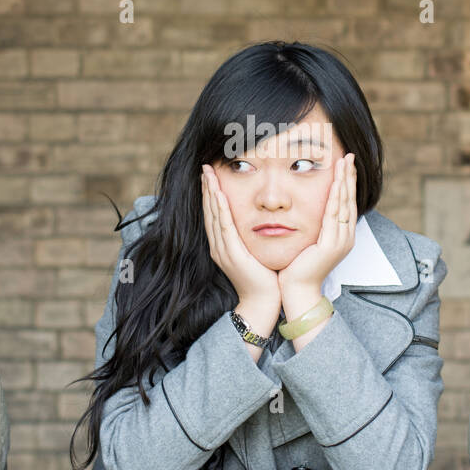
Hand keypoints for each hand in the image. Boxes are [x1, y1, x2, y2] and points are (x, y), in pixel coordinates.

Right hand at [201, 165, 280, 328]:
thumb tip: (260, 219)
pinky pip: (224, 227)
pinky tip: (218, 194)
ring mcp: (223, 250)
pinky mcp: (231, 254)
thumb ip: (251, 236)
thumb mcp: (255, 251)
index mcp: (223, 245)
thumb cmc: (264, 277)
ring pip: (213, 216)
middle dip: (207, 188)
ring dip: (210, 193)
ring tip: (208, 174)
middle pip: (209, 211)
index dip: (210, 194)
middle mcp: (218, 246)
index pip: (214, 214)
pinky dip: (219, 209)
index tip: (210, 175)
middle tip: (205, 167)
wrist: (263, 302)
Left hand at [277, 154, 356, 314]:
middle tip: (350, 156)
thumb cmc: (297, 268)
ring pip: (344, 205)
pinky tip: (336, 183)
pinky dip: (335, 198)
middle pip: (349, 200)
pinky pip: (334, 216)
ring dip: (345, 182)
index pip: (346, 203)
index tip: (345, 164)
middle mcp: (346, 237)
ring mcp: (341, 241)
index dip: (346, 183)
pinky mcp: (332, 245)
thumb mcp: (308, 242)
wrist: (298, 291)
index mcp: (342, 236)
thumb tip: (305, 209)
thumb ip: (312, 226)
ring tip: (345, 162)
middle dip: (349, 177)